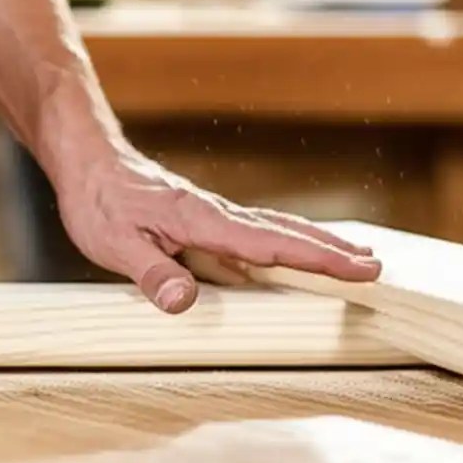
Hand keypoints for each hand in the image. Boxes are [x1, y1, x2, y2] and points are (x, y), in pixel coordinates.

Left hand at [56, 150, 381, 313]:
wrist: (85, 159)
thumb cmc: (97, 200)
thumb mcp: (113, 242)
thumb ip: (151, 272)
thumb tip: (184, 302)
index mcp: (200, 219)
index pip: (269, 243)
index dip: (315, 259)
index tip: (358, 268)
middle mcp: (214, 213)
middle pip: (283, 232)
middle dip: (330, 250)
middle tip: (376, 266)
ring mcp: (210, 215)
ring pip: (273, 229)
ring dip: (314, 243)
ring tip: (353, 257)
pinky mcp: (201, 219)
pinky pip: (252, 233)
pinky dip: (283, 241)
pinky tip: (291, 254)